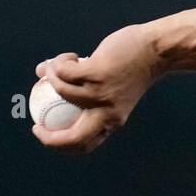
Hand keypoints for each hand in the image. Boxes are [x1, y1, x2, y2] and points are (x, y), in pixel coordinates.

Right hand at [32, 24, 163, 153]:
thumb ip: (84, 87)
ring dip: (51, 75)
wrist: (158, 51)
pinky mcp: (96, 74)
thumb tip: (43, 75)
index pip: (85, 144)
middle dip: (49, 139)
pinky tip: (68, 56)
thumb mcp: (114, 88)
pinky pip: (64, 71)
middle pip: (73, 138)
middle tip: (37, 126)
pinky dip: (59, 63)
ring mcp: (100, 94)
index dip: (60, 144)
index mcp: (112, 120)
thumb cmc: (135, 68)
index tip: (45, 133)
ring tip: (57, 65)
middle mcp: (107, 112)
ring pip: (60, 90)